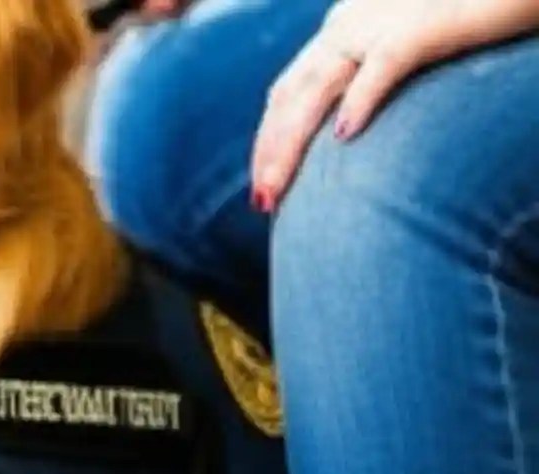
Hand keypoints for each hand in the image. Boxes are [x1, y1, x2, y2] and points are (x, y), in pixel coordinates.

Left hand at [251, 0, 538, 212]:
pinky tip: (345, 137)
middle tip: (261, 201)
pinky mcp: (424, 25)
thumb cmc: (466, 19)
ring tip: (277, 187)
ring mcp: (380, 22)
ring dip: (292, 141)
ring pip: (319, 86)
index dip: (269, 138)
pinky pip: (385, 65)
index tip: (261, 185)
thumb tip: (346, 136)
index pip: (287, 91)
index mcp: (341, 31)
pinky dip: (361, 100)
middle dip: (270, 150)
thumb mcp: (402, 51)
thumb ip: (368, 81)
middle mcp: (349, 24)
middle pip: (292, 95)